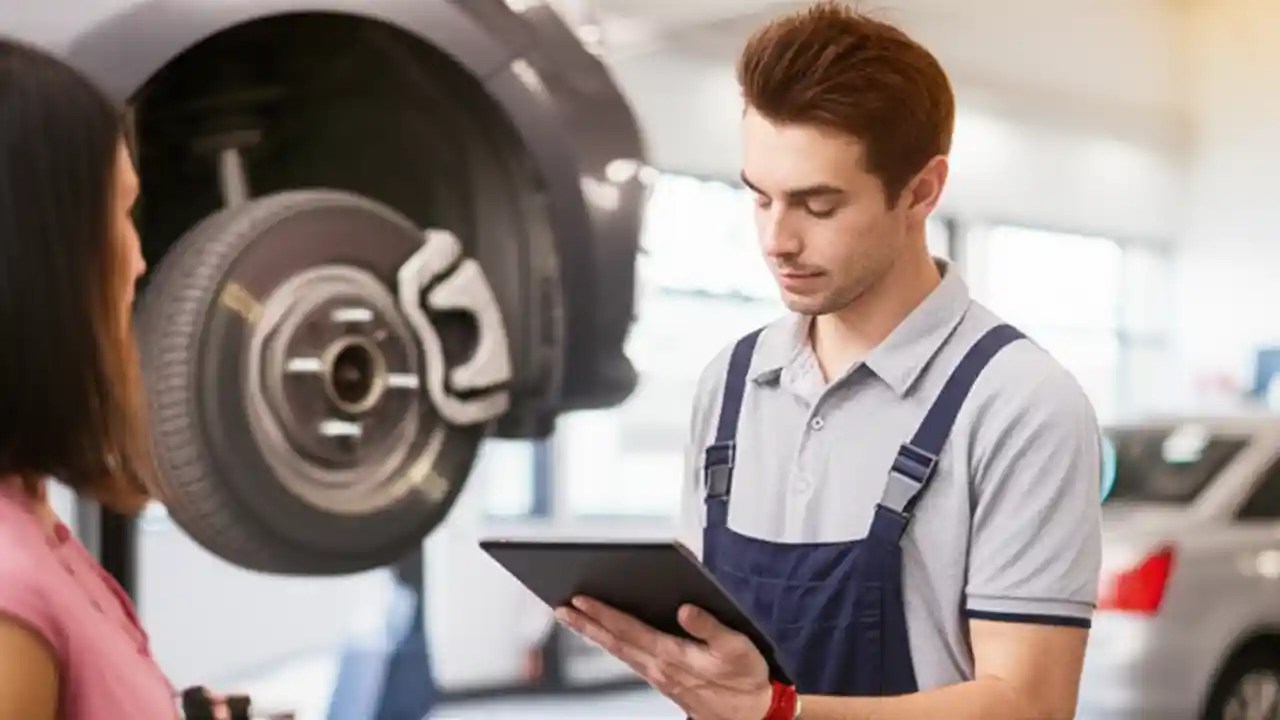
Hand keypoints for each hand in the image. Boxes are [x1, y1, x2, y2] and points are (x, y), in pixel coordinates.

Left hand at [555, 596, 771, 719]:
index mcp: (673, 656)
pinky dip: (612, 645)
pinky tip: (608, 638)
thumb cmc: (746, 679)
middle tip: (561, 609)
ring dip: (595, 635)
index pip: (629, 631)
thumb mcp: (737, 648)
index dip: (603, 614)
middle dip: (586, 625)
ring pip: (619, 652)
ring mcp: (659, 677)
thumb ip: (710, 628)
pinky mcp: (664, 681)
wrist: (752, 716)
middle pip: (614, 643)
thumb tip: (685, 609)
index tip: (580, 600)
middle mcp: (659, 668)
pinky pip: (630, 659)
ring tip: (575, 619)